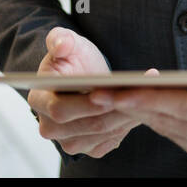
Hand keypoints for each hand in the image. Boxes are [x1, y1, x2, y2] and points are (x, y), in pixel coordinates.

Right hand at [27, 27, 144, 159]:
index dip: (84, 104)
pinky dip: (129, 122)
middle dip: (115, 109)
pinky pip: (113, 138)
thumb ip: (60, 39)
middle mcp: (49, 127)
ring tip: (147, 94)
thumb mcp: (67, 42)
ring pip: (104, 133)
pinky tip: (143, 105)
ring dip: (127, 114)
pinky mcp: (90, 147)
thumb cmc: (73, 58)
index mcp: (39, 100)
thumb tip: (60, 46)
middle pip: (86, 125)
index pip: (59, 110)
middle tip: (140, 93)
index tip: (107, 92)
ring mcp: (69, 141)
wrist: (84, 76)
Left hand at [96, 53, 186, 165]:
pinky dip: (152, 117)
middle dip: (131, 104)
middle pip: (168, 121)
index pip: (185, 108)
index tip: (120, 89)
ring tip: (107, 93)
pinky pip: (173, 134)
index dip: (151, 98)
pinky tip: (135, 101)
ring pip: (165, 129)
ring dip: (137, 111)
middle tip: (96, 90)